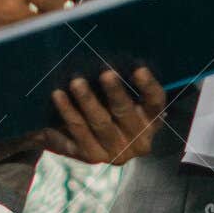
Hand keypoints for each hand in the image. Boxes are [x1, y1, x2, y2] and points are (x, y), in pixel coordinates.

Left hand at [41, 68, 166, 164]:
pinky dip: (68, 112)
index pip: (155, 103)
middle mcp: (139, 142)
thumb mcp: (130, 98)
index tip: (139, 69)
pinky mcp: (92, 157)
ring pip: (100, 123)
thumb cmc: (115, 108)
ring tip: (77, 82)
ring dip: (87, 101)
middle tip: (105, 73)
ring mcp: (115, 153)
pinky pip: (77, 132)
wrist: (94, 141)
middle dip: (115, 92)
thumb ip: (128, 83)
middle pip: (125, 112)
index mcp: (152, 121)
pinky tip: (58, 96)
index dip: (148, 86)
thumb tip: (116, 56)